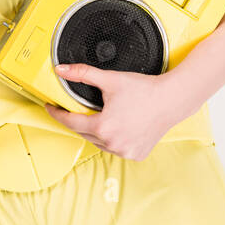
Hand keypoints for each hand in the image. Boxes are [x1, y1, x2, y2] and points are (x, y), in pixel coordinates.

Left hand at [44, 64, 192, 160]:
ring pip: (100, 142)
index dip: (58, 114)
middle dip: (80, 121)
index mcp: (103, 127)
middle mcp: (113, 143)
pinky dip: (114, 140)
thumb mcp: (110, 79)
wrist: (172, 99)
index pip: (70, 122)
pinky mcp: (136, 154)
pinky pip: (117, 148)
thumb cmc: (145, 90)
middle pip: (85, 133)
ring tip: (103, 117)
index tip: (52, 108)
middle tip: (80, 109)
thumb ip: (83, 74)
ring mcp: (125, 151)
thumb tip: (62, 70)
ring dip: (98, 132)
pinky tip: (120, 128)